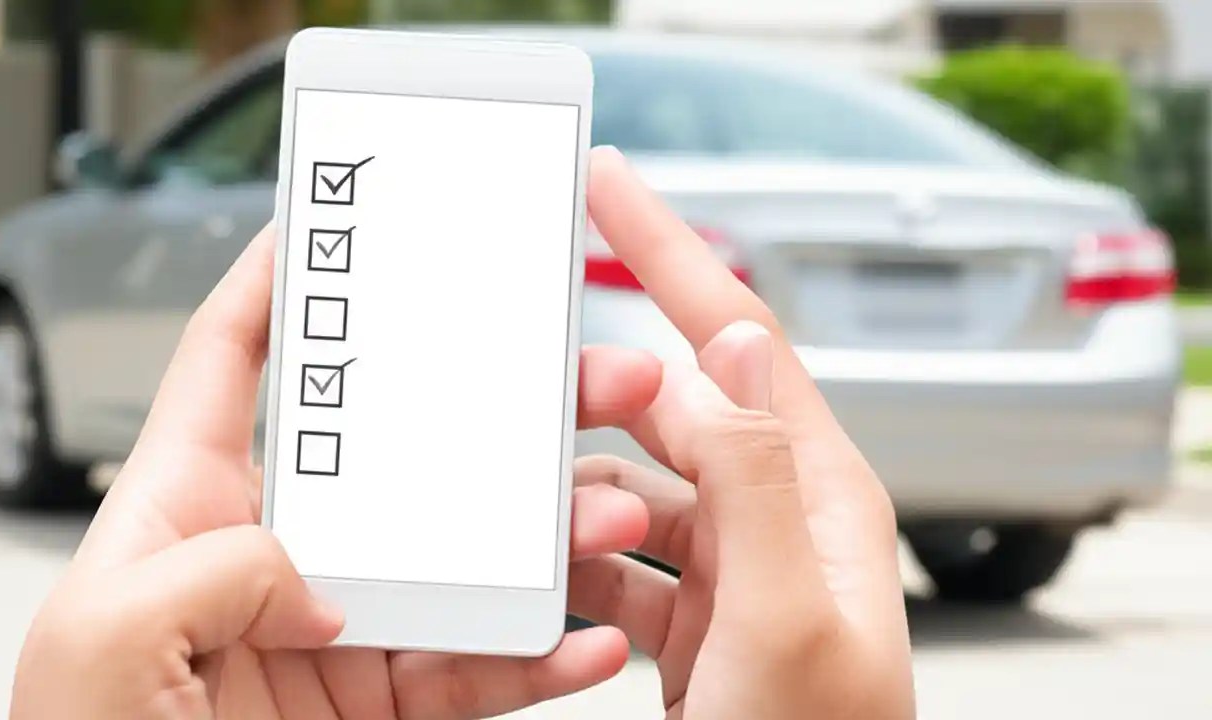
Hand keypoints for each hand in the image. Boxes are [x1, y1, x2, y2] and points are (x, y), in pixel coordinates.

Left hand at [11, 225, 664, 718]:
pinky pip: (482, 670)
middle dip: (503, 410)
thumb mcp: (101, 643)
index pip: (234, 364)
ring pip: (467, 561)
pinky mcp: (387, 702)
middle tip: (587, 376)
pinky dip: (545, 657)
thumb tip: (321, 579)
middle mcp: (276, 558)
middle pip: (405, 455)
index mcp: (187, 514)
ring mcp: (342, 630)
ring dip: (554, 536)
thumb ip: (209, 569)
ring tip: (611, 514)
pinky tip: (588, 636)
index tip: (347, 222)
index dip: (280, 282)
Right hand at [569, 148, 914, 717]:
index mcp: (817, 493)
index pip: (738, 337)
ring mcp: (731, 567)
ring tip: (539, 523)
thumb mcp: (784, 618)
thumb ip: (758, 477)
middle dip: (598, 396)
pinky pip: (616, 560)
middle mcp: (777, 516)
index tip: (606, 186)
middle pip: (671, 407)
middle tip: (531, 394)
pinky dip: (576, 565)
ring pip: (631, 487)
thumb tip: (719, 355)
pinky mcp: (691, 616)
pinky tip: (551, 587)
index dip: (668, 251)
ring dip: (579, 501)